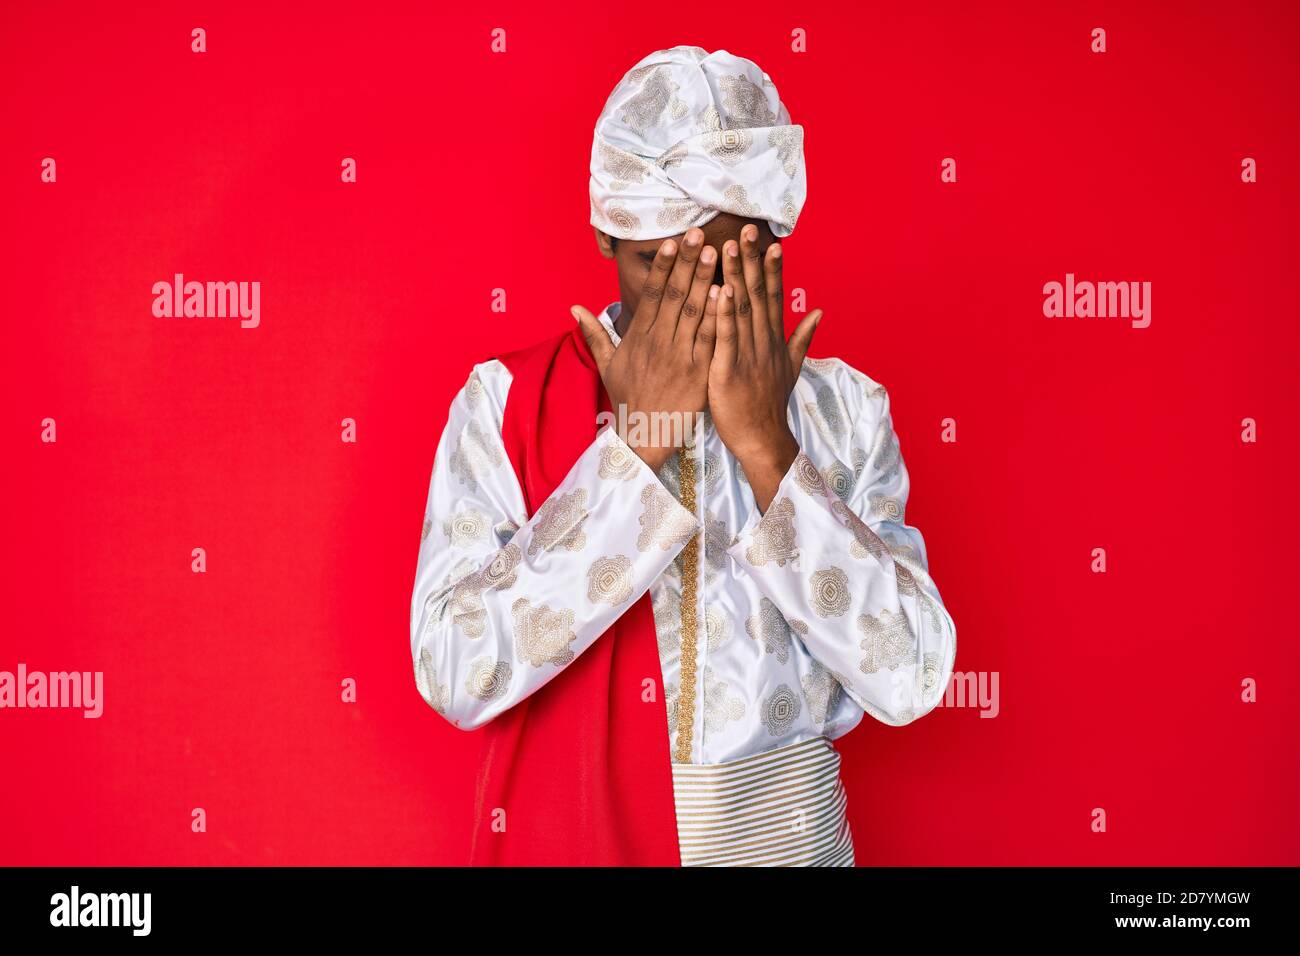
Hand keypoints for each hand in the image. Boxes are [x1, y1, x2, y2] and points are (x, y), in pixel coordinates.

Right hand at [573, 228, 717, 470]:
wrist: (643, 437)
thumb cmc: (627, 399)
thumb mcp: (606, 365)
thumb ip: (594, 333)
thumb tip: (574, 307)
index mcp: (639, 337)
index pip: (651, 293)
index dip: (663, 266)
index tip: (672, 242)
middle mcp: (658, 342)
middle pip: (674, 294)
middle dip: (687, 262)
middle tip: (699, 234)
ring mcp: (680, 357)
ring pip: (693, 311)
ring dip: (705, 279)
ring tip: (716, 252)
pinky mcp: (698, 373)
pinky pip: (708, 338)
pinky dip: (716, 315)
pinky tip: (726, 293)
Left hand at [707, 224, 822, 510]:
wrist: (762, 439)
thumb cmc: (769, 403)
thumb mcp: (791, 367)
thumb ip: (802, 337)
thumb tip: (820, 311)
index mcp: (774, 340)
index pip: (775, 297)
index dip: (773, 268)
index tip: (771, 241)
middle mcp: (764, 342)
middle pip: (759, 294)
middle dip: (753, 261)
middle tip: (746, 230)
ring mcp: (747, 354)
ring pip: (742, 308)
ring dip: (737, 277)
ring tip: (729, 248)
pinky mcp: (728, 370)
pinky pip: (726, 337)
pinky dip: (723, 312)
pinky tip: (719, 289)